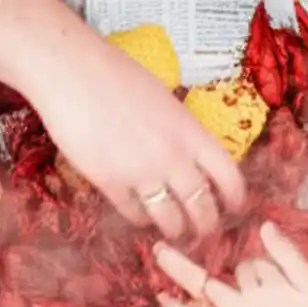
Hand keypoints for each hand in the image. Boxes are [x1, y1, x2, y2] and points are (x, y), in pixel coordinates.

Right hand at [31, 44, 245, 239]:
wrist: (72, 72)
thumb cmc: (116, 76)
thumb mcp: (164, 101)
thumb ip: (181, 132)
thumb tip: (190, 157)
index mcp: (191, 132)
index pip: (228, 176)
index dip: (235, 199)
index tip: (233, 209)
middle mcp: (172, 157)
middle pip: (202, 207)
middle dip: (205, 226)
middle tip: (202, 232)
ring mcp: (141, 173)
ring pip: (170, 219)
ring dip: (173, 230)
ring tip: (172, 233)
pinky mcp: (110, 183)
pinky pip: (133, 213)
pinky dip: (139, 219)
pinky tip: (139, 215)